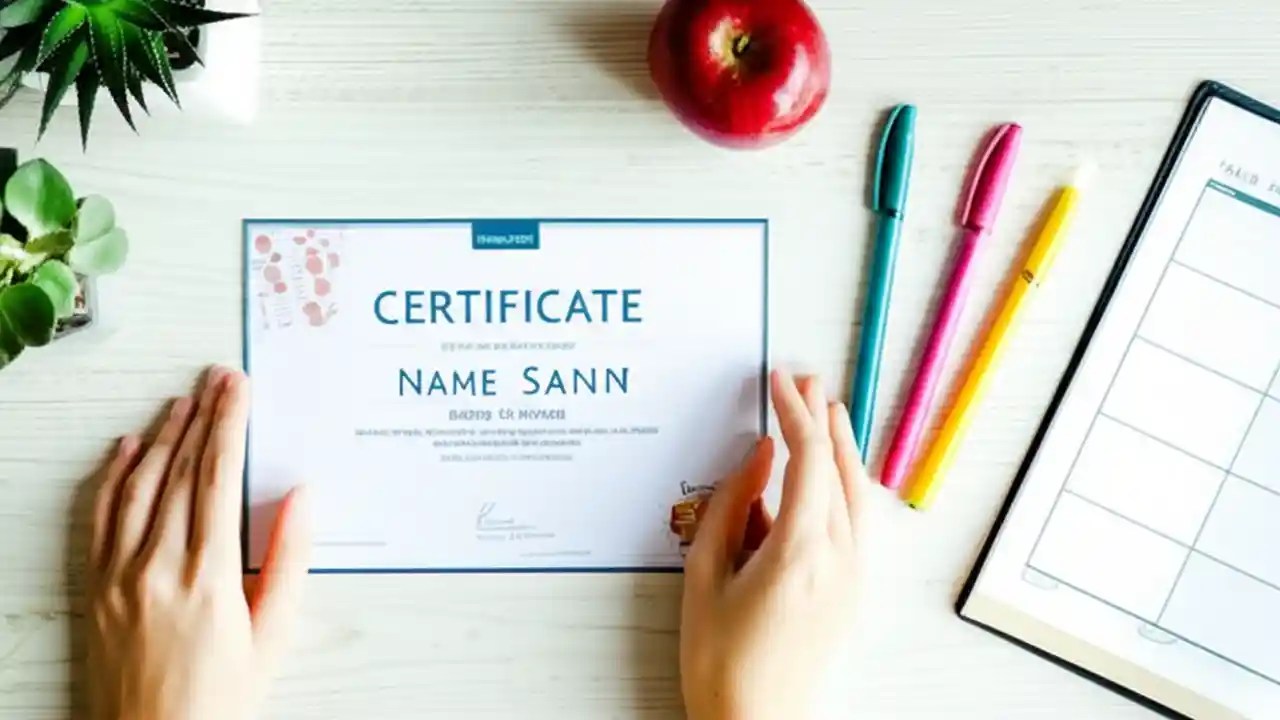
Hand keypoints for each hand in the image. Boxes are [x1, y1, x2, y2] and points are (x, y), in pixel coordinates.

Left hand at [86, 367, 309, 719]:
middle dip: (203, 417)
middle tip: (218, 379)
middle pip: (182, 471)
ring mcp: (122, 576)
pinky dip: (113, 477)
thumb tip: (302, 498)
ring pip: (139, 486)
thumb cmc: (220, 699)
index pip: (219, 478)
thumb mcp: (274, 636)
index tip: (239, 390)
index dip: (230, 426)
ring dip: (161, 437)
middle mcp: (159, 567)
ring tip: (182, 401)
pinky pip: (101, 518)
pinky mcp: (98, 589)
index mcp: (210, 576)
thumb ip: (289, 561)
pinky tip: (126, 449)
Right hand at [680, 369, 863, 719]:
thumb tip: (758, 459)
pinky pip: (857, 519)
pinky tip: (836, 470)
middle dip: (821, 418)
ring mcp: (851, 575)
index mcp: (798, 551)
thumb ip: (730, 507)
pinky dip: (848, 483)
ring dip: (841, 446)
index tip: (779, 381)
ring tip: (827, 411)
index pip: (806, 458)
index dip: (793, 411)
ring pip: (856, 492)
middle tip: (805, 380)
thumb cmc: (721, 660)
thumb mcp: (705, 574)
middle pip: (837, 468)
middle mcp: (837, 558)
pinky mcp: (852, 589)